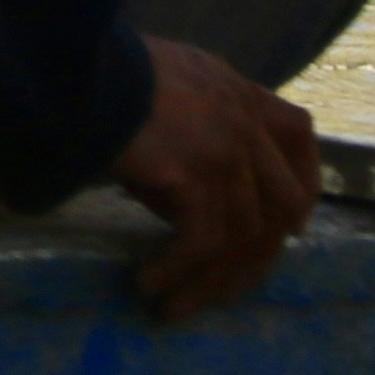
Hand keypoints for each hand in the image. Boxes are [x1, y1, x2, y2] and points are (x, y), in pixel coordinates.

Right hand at [110, 37, 322, 321]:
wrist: (70, 67)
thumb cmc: (96, 71)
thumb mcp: (163, 79)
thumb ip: (191, 114)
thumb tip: (181, 179)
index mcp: (237, 91)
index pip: (297, 134)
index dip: (303, 184)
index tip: (291, 226)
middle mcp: (244, 121)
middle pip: (281, 202)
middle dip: (258, 255)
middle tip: (224, 288)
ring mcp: (226, 150)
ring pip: (243, 235)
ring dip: (209, 281)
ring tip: (174, 306)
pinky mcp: (197, 177)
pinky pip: (201, 243)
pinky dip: (178, 272)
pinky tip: (149, 286)